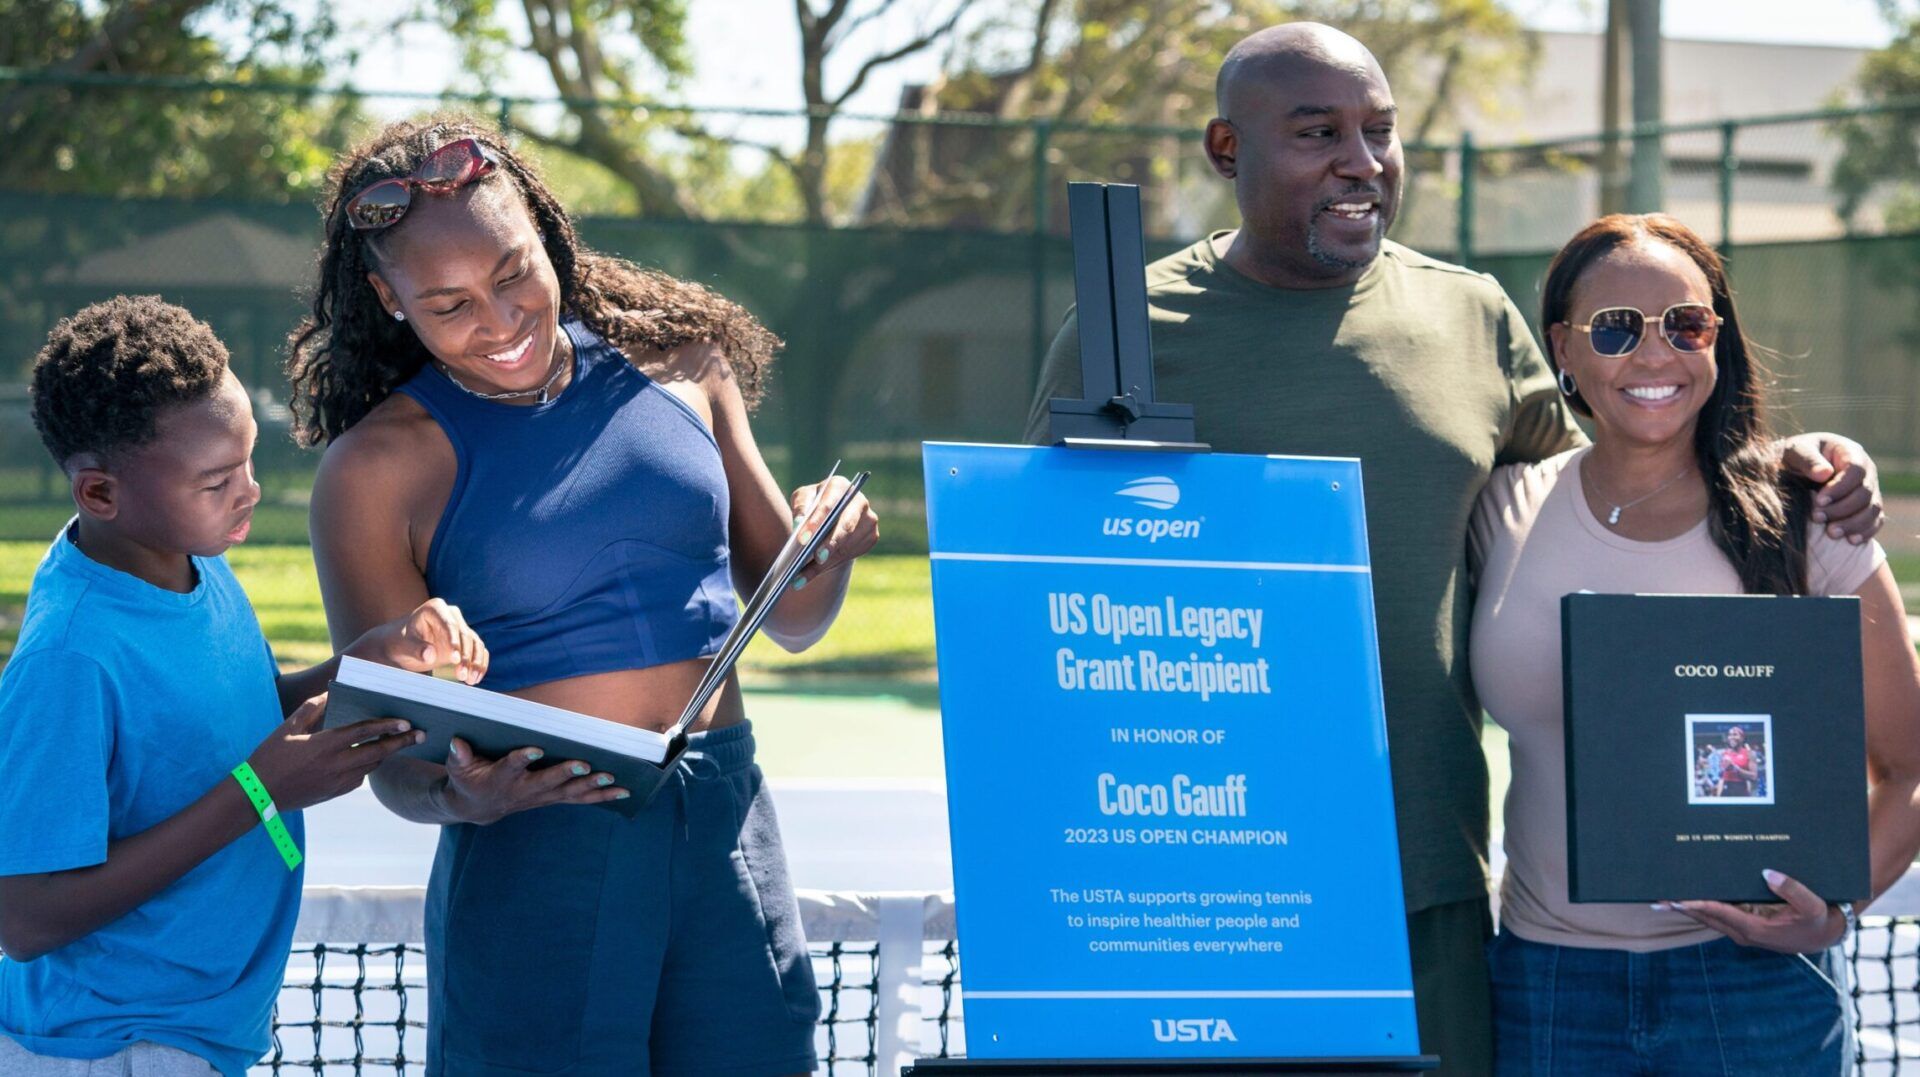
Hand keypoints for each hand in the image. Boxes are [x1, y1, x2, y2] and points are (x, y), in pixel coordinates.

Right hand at [246, 693, 423, 812]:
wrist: (257, 795)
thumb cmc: (270, 757)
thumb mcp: (288, 728)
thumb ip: (311, 709)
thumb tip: (328, 693)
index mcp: (325, 745)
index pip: (365, 732)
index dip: (388, 725)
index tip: (406, 721)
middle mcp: (336, 764)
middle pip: (378, 752)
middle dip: (402, 742)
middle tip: (421, 734)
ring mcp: (338, 782)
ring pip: (372, 765)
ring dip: (386, 754)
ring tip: (400, 743)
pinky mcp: (336, 793)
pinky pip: (360, 777)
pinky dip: (368, 766)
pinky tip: (370, 758)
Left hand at [349, 598, 489, 684]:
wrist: (400, 647)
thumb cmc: (399, 642)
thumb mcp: (403, 646)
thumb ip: (415, 649)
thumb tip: (430, 654)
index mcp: (435, 608)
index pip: (450, 624)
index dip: (454, 642)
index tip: (454, 659)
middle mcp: (451, 615)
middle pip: (465, 635)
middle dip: (466, 657)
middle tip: (462, 675)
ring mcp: (460, 628)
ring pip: (475, 644)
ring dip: (475, 662)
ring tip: (470, 680)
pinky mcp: (465, 642)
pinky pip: (478, 651)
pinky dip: (479, 664)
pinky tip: (475, 678)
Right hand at [438, 738, 628, 824]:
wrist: (476, 808)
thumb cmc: (468, 780)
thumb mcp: (457, 768)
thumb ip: (458, 756)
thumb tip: (457, 743)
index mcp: (500, 778)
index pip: (511, 766)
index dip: (522, 758)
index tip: (535, 749)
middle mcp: (523, 790)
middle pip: (547, 782)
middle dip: (566, 774)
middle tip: (585, 764)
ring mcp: (541, 797)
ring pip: (569, 793)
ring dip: (591, 786)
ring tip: (613, 780)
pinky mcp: (552, 799)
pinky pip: (579, 799)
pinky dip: (601, 796)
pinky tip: (622, 791)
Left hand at [788, 475, 878, 585]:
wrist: (832, 517)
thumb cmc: (814, 504)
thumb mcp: (803, 499)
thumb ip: (801, 507)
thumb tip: (800, 522)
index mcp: (840, 486)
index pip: (828, 504)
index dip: (816, 521)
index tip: (802, 538)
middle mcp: (858, 501)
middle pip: (845, 526)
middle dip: (829, 544)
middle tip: (815, 559)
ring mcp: (869, 520)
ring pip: (846, 546)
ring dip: (824, 563)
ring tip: (799, 577)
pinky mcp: (872, 537)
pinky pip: (850, 555)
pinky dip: (829, 566)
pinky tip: (811, 575)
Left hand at [1661, 869, 1846, 953]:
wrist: (1823, 936)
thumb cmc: (1816, 920)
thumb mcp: (1812, 906)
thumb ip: (1792, 890)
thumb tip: (1768, 873)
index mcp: (1757, 928)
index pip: (1722, 913)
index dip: (1700, 905)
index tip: (1680, 899)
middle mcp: (1743, 932)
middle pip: (1706, 918)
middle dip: (1682, 908)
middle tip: (1657, 898)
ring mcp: (1741, 930)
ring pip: (1708, 919)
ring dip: (1686, 909)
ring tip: (1661, 897)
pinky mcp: (1743, 926)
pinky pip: (1716, 916)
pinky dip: (1699, 908)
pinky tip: (1686, 898)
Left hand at [1780, 432, 1881, 543]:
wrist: (1792, 468)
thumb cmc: (1793, 456)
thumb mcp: (1794, 451)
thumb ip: (1807, 459)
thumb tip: (1824, 474)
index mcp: (1850, 452)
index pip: (1856, 470)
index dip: (1840, 487)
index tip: (1818, 501)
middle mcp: (1865, 471)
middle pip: (1865, 493)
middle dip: (1842, 508)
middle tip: (1817, 518)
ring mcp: (1869, 490)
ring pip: (1872, 509)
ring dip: (1854, 523)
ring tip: (1831, 534)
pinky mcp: (1867, 507)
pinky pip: (1875, 520)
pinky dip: (1866, 531)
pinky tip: (1851, 541)